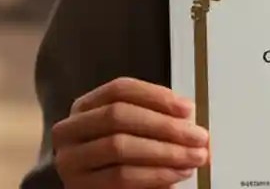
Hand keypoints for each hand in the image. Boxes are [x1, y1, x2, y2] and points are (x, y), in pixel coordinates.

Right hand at [53, 77, 209, 187]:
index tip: (188, 108)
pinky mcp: (79, 187)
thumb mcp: (135, 133)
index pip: (120, 89)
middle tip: (199, 137)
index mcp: (85, 107)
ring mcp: (70, 160)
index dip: (156, 96)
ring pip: (119, 146)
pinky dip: (154, 175)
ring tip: (194, 157)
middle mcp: (70, 130)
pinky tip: (176, 174)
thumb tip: (194, 124)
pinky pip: (121, 177)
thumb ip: (160, 123)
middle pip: (119, 116)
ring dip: (165, 152)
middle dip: (165, 126)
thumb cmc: (121, 159)